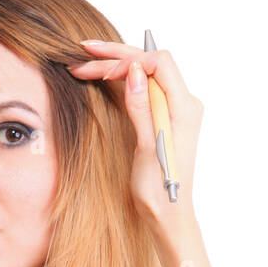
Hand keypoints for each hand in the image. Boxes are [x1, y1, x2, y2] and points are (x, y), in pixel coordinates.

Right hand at [65, 40, 202, 229]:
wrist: (168, 214)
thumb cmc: (160, 190)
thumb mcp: (148, 148)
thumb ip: (142, 107)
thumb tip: (135, 71)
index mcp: (184, 108)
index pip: (159, 63)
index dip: (129, 60)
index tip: (101, 70)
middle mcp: (182, 103)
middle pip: (149, 65)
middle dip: (116, 57)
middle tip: (84, 52)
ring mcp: (172, 110)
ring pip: (143, 75)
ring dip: (114, 67)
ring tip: (83, 64)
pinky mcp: (161, 118)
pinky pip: (142, 90)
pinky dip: (120, 82)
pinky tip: (101, 77)